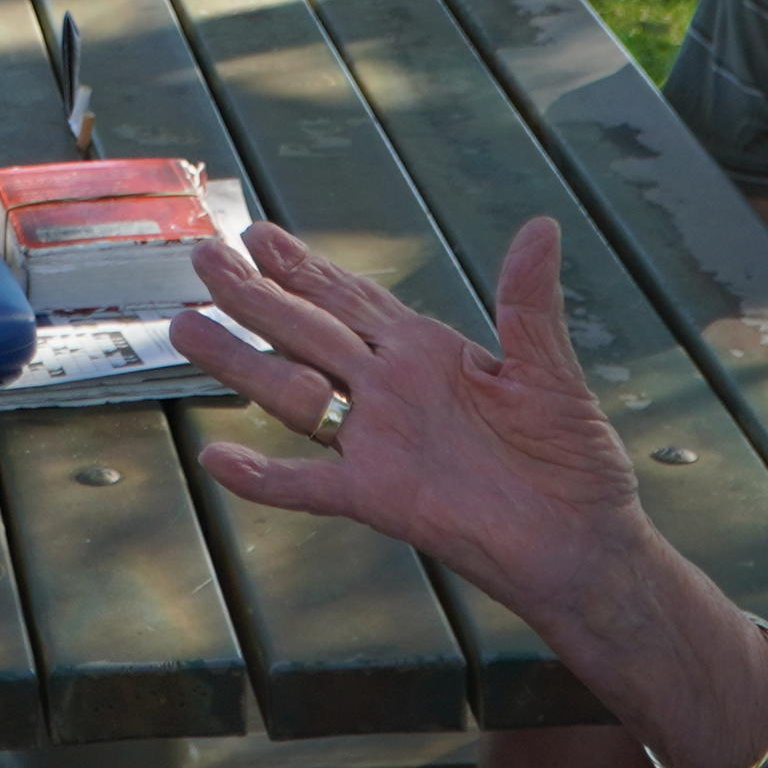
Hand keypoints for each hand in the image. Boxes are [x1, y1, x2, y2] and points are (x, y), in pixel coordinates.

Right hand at [179, 215, 653, 613]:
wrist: (582, 543)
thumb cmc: (573, 461)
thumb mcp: (550, 371)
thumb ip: (528, 303)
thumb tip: (541, 224)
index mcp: (426, 353)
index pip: (351, 300)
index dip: (304, 267)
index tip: (257, 232)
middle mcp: (390, 390)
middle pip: (307, 332)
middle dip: (255, 294)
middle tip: (202, 255)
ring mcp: (378, 442)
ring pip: (293, 393)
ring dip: (240, 362)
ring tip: (185, 327)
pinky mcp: (380, 496)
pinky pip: (310, 485)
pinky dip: (265, 477)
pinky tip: (219, 461)